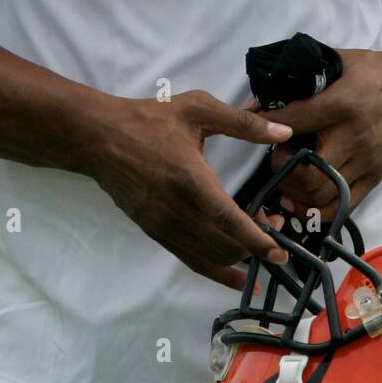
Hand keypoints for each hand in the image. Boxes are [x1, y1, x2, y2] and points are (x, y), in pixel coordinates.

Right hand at [93, 90, 293, 289]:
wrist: (98, 137)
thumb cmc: (149, 119)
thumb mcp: (197, 108)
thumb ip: (242, 123)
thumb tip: (282, 132)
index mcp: (190, 177)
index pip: (228, 219)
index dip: (257, 240)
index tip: (280, 252)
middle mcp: (176, 208)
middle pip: (223, 245)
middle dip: (255, 246)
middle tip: (273, 224)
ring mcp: (163, 224)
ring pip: (209, 258)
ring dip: (238, 258)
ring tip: (258, 243)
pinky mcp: (154, 231)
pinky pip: (190, 260)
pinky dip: (216, 271)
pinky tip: (236, 274)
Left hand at [256, 48, 381, 220]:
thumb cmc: (372, 72)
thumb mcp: (337, 63)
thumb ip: (300, 78)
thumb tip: (260, 99)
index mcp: (341, 104)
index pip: (294, 121)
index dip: (268, 126)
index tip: (256, 127)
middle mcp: (354, 137)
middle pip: (308, 171)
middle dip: (282, 168)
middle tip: (276, 156)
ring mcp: (366, 161)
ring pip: (322, 195)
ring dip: (295, 191)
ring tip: (287, 176)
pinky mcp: (375, 177)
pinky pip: (343, 206)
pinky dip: (317, 209)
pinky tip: (303, 199)